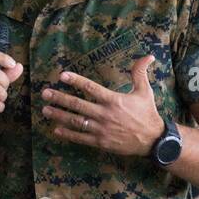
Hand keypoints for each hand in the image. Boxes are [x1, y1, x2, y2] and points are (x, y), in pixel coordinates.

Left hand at [42, 55, 163, 155]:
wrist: (153, 140)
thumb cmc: (147, 113)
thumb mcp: (145, 91)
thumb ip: (140, 72)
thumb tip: (149, 56)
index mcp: (113, 100)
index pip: (90, 87)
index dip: (75, 81)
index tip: (62, 75)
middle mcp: (104, 114)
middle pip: (77, 104)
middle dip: (59, 98)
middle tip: (45, 93)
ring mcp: (101, 129)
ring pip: (75, 121)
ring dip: (59, 115)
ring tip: (45, 110)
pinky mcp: (100, 142)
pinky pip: (80, 137)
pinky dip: (67, 134)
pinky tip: (56, 129)